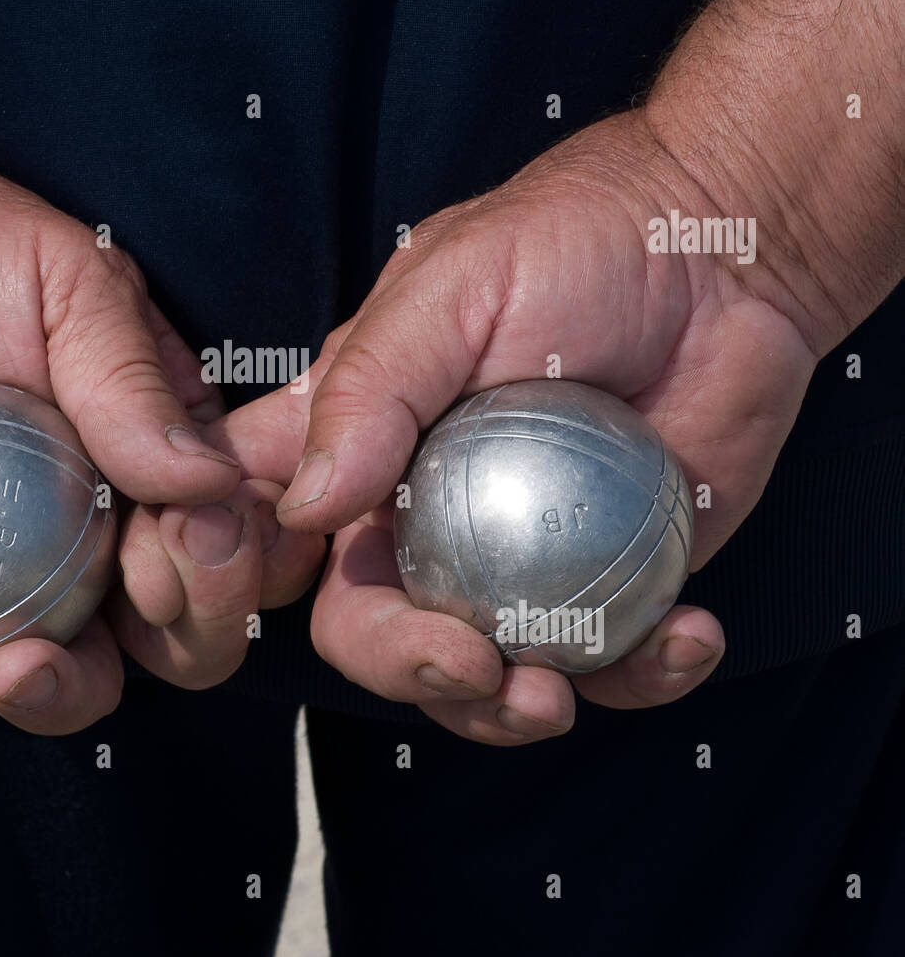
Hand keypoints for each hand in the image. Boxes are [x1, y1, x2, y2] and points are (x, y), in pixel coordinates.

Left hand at [0, 151, 321, 736]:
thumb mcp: (70, 286)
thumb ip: (134, 382)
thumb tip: (211, 484)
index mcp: (160, 462)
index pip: (236, 540)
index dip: (234, 563)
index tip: (189, 534)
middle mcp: (103, 536)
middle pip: (178, 636)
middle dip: (187, 638)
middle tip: (139, 596)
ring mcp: (14, 580)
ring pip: (69, 680)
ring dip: (60, 696)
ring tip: (20, 667)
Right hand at [224, 110, 817, 742]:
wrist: (721, 257)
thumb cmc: (569, 244)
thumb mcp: (449, 289)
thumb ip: (369, 390)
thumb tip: (305, 506)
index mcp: (358, 447)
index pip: (270, 526)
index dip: (236, 577)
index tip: (269, 597)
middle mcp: (420, 516)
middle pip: (367, 628)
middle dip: (404, 667)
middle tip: (474, 662)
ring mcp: (515, 559)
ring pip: (478, 675)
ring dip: (504, 711)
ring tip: (558, 693)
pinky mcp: (612, 580)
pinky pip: (611, 661)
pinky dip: (644, 674)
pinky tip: (685, 638)